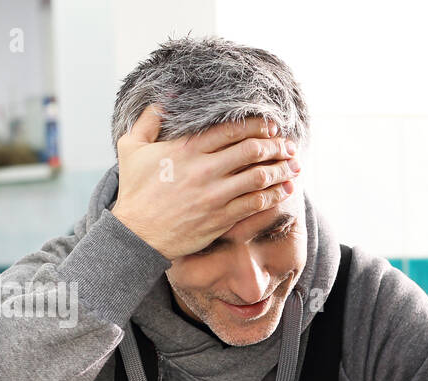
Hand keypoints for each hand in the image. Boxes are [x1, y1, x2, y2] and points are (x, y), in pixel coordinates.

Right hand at [112, 103, 300, 260]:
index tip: (272, 126)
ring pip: (259, 177)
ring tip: (295, 165)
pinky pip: (256, 203)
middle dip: (276, 146)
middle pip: (252, 150)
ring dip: (281, 169)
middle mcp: (204, 169)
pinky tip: (286, 189)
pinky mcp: (221, 217)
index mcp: (186, 148)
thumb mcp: (132, 148)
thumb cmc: (135, 191)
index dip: (258, 125)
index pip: (232, 129)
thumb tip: (165, 99)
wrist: (137, 234)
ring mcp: (214, 195)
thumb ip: (149, 120)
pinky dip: (275, 194)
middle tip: (288, 145)